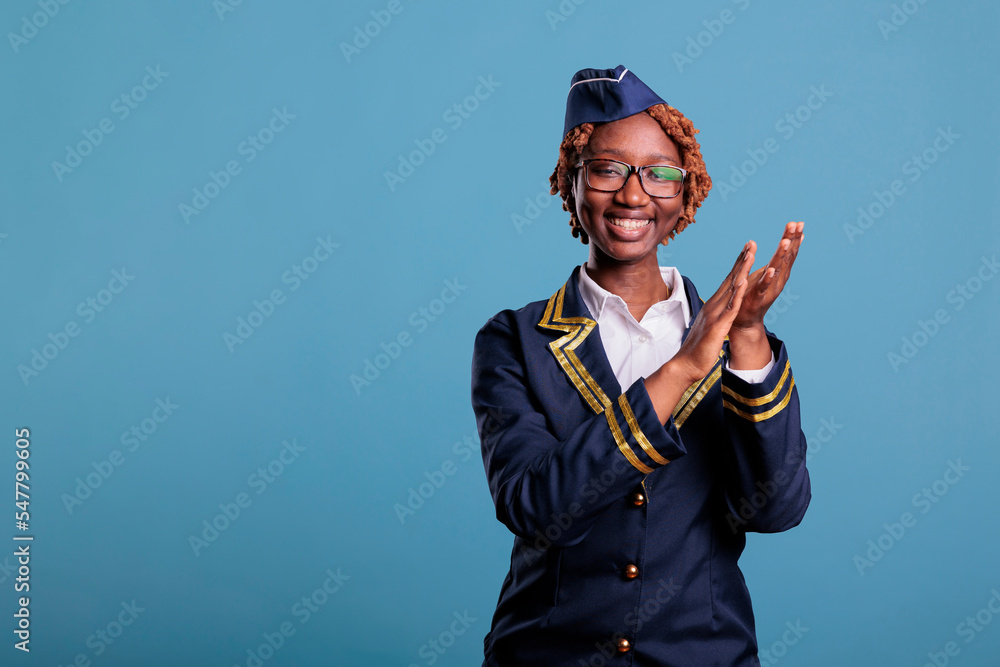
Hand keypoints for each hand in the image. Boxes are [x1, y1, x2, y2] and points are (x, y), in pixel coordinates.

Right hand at [668, 241, 754, 383]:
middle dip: (741, 261)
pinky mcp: (717, 326)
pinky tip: (744, 282)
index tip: (746, 251)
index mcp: (713, 306)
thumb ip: (715, 317)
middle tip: (751, 244)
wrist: (685, 364)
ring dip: (741, 270)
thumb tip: (719, 311)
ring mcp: (715, 315)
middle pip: (730, 280)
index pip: (727, 282)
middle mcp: (713, 306)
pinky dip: (737, 294)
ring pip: (731, 289)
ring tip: (751, 255)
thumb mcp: (709, 328)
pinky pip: (730, 308)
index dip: (737, 266)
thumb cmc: (697, 349)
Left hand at [732, 222, 803, 330]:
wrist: (746, 319)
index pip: (788, 252)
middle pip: (786, 257)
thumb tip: (792, 239)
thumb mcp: (769, 271)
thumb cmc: (756, 292)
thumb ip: (780, 257)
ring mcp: (769, 288)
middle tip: (796, 225)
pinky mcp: (758, 297)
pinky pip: (763, 286)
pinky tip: (771, 269)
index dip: (793, 237)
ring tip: (785, 242)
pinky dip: (768, 278)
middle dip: (791, 240)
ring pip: (777, 269)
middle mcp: (778, 279)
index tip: (798, 222)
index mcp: (779, 272)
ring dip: (781, 255)